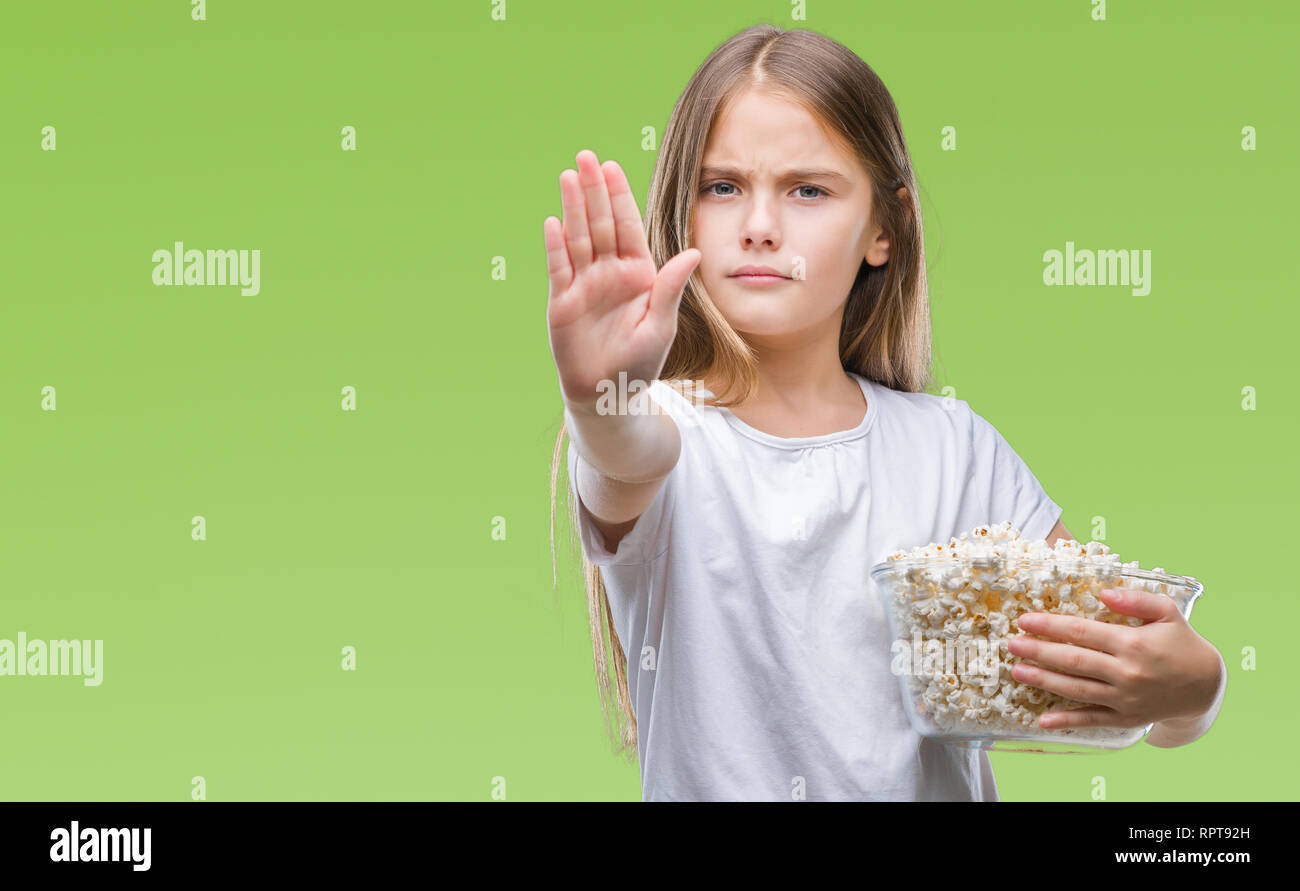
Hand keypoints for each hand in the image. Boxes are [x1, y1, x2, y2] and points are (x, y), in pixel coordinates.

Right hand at [545, 149, 700, 409]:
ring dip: (573, 208)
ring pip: (578, 239)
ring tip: (568, 176)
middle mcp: (609, 273)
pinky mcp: (562, 301)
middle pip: (600, 224)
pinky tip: (554, 222)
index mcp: (638, 273)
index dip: (619, 197)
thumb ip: (670, 288)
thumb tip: (694, 253)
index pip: (628, 227)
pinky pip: (560, 268)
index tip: (612, 167)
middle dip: (593, 190)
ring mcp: (584, 284)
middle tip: (585, 156)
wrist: (608, 393)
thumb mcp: (660, 325)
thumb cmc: (639, 362)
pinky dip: (557, 247)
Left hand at [1005, 588, 1224, 730]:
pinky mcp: (1126, 718)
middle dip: (1038, 652)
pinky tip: (1042, 720)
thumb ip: (1135, 600)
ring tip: (1017, 672)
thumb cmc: (1181, 642)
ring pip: (1076, 690)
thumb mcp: (1167, 612)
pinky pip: (1092, 720)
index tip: (1024, 620)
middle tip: (1012, 645)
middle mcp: (1126, 673)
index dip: (1050, 626)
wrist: (1206, 685)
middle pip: (1073, 661)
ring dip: (1043, 682)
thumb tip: (1103, 593)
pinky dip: (1066, 721)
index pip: (1081, 633)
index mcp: (1132, 643)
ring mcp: (1125, 699)